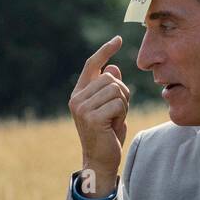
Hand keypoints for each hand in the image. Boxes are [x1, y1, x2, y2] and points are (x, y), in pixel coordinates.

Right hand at [69, 36, 129, 196]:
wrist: (100, 161)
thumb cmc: (107, 134)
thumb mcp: (111, 107)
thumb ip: (110, 89)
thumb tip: (113, 67)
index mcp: (79, 94)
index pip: (92, 65)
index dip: (105, 51)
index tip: (117, 39)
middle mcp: (77, 99)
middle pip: (110, 78)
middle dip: (122, 93)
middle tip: (117, 112)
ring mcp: (82, 108)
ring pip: (116, 90)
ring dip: (123, 105)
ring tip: (115, 119)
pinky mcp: (91, 117)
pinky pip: (118, 103)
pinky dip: (122, 114)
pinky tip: (114, 126)